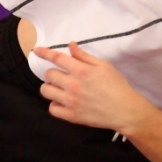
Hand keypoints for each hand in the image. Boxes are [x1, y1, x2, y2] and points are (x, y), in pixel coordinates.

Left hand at [35, 43, 150, 132]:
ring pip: (46, 91)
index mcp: (81, 70)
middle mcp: (72, 85)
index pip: (56, 58)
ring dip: (50, 87)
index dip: (44, 52)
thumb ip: (84, 56)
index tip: (36, 50)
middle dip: (53, 73)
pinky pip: (52, 109)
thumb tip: (70, 45)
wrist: (124, 110)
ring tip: (60, 88)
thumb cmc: (117, 85)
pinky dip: (55, 104)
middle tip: (61, 75)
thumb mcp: (104, 65)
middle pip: (49, 75)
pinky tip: (62, 102)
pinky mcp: (71, 116)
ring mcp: (70, 102)